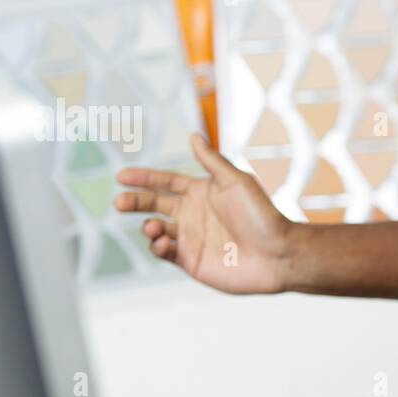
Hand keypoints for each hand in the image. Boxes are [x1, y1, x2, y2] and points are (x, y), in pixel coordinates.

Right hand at [114, 134, 294, 293]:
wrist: (277, 254)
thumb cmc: (261, 215)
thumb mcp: (236, 182)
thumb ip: (212, 161)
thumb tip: (194, 135)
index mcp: (201, 192)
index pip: (165, 181)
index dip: (144, 178)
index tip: (122, 176)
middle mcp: (192, 214)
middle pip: (154, 204)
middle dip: (135, 202)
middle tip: (119, 203)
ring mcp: (190, 238)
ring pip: (155, 229)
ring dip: (149, 227)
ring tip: (153, 227)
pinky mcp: (191, 261)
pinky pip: (165, 252)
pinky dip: (158, 247)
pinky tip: (163, 242)